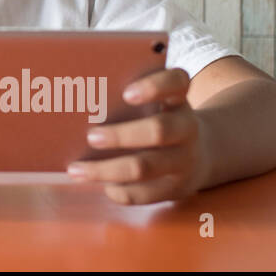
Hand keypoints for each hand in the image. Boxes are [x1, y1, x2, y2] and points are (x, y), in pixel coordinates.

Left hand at [65, 67, 211, 204]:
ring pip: (145, 167)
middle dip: (120, 135)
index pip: (177, 82)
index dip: (154, 87)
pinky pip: (145, 193)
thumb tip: (74, 99)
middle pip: (158, 130)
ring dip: (107, 170)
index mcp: (178, 99)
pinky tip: (104, 186)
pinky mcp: (177, 188)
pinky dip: (120, 191)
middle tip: (90, 136)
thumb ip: (126, 97)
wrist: (202, 156)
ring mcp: (185, 160)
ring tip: (76, 170)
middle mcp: (187, 128)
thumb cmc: (159, 119)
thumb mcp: (157, 102)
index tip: (126, 93)